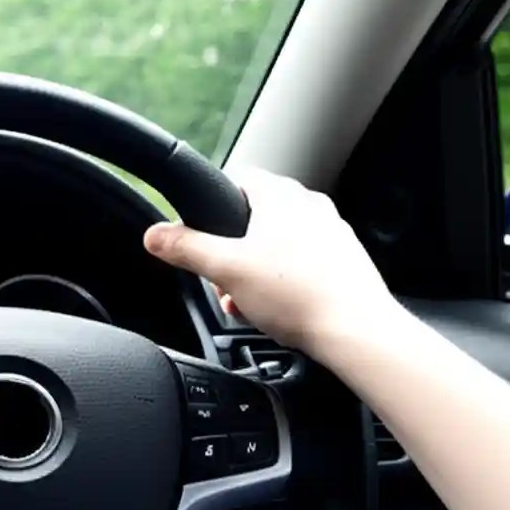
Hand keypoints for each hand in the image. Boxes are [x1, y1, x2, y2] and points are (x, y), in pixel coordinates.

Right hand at [143, 168, 396, 352]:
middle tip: (225, 280)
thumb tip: (155, 235)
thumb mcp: (225, 270)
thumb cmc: (297, 296)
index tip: (203, 234)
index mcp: (281, 195)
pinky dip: (285, 283)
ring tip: (250, 303)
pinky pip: (302, 265)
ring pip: (278, 245)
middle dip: (233, 251)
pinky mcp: (344, 261)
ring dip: (256, 271)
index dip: (213, 207)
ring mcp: (332, 232)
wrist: (355, 330)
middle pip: (255, 219)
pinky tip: (278, 311)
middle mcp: (310, 206)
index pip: (237, 179)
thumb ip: (186, 248)